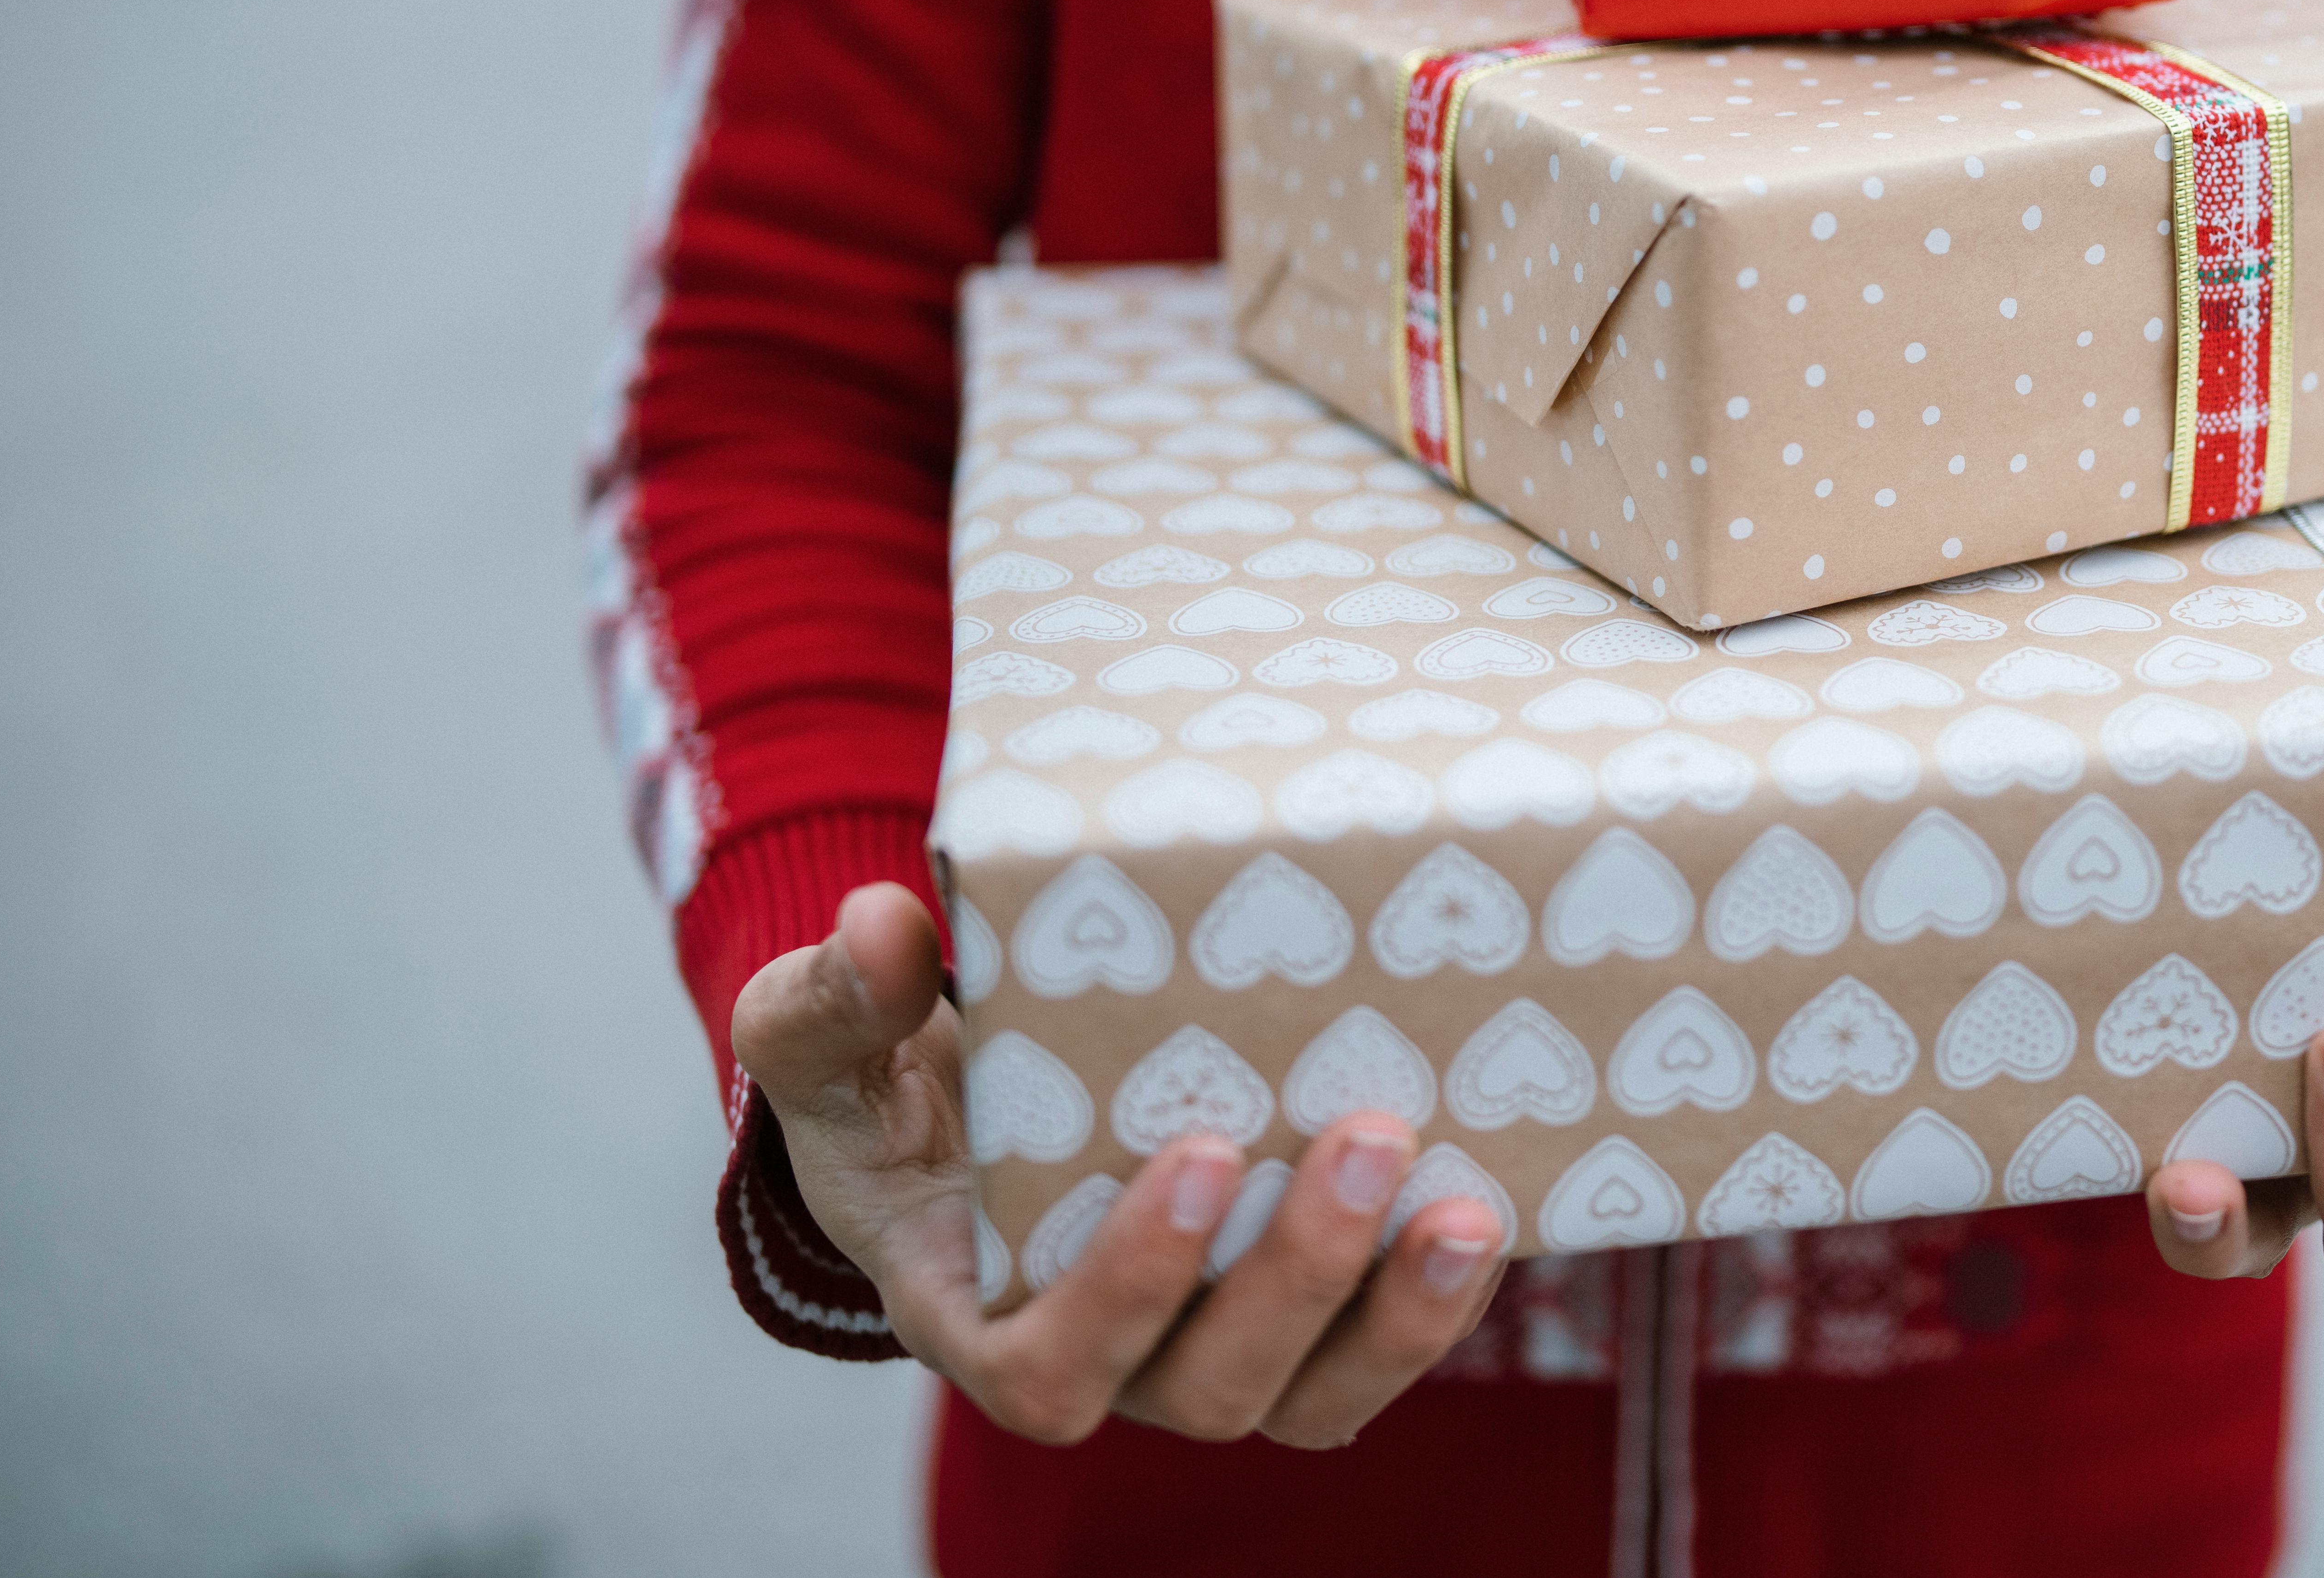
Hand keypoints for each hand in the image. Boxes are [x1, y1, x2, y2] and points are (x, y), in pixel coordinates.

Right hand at [731, 883, 1506, 1445]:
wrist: (973, 1099)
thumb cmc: (886, 1081)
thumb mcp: (829, 1039)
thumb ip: (834, 996)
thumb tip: (883, 926)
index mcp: (981, 1314)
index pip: (1045, 1371)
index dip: (1128, 1290)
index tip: (1193, 1156)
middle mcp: (1107, 1357)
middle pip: (1207, 1387)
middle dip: (1295, 1279)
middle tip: (1368, 1139)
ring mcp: (1209, 1348)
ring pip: (1313, 1398)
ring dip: (1399, 1320)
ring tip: (1465, 1210)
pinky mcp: (1296, 1318)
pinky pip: (1376, 1352)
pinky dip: (1439, 1301)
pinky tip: (1494, 1199)